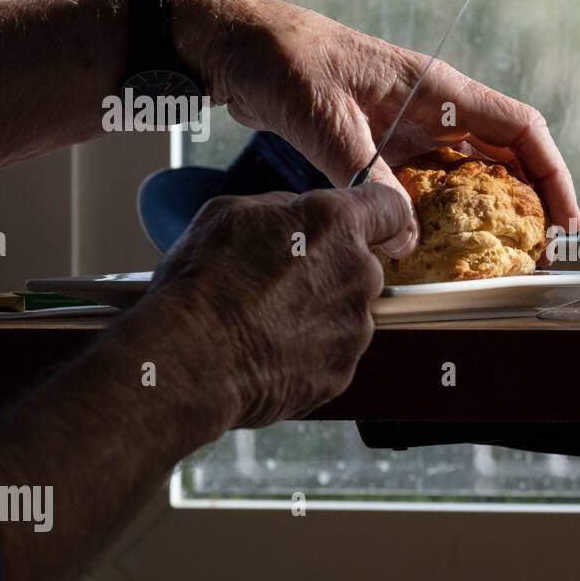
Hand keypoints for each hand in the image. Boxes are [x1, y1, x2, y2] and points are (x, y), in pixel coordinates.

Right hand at [142, 184, 408, 427]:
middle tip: (277, 283)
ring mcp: (355, 328)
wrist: (190, 360)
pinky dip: (306, 354)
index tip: (368, 226)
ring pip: (345, 313)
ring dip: (315, 314)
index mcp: (336, 225)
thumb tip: (296, 216)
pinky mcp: (342, 371)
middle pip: (360, 266)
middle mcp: (359, 274)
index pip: (389, 208)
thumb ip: (282, 209)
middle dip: (329, 271)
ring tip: (262, 322)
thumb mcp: (230, 213)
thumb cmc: (202, 282)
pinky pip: (330, 354)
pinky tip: (266, 352)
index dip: (379, 215)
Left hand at [173, 0, 579, 241]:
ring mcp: (414, 127)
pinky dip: (448, 215)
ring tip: (504, 258)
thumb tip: (403, 242)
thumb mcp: (325, 121)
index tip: (564, 223)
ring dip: (493, 212)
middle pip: (510, 155)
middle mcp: (437, 108)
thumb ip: (367, 179)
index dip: (554, 176)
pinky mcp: (388, 145)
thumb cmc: (283, 59)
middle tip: (541, 255)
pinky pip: (435, 183)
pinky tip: (442, 247)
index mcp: (439, 89)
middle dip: (534, 203)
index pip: (521, 129)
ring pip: (475, 172)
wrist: (237, 43)